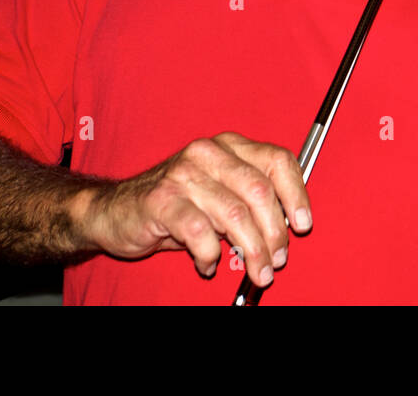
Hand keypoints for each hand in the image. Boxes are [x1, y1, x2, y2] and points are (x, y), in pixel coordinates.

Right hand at [83, 131, 310, 287]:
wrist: (115, 211)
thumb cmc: (176, 204)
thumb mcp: (220, 193)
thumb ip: (250, 200)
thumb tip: (290, 226)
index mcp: (229, 146)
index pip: (277, 160)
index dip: (296, 194)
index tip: (303, 224)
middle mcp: (208, 153)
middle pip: (259, 192)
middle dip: (275, 234)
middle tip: (277, 261)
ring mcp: (184, 174)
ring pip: (234, 216)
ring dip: (252, 251)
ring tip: (255, 272)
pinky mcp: (162, 200)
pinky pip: (200, 233)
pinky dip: (210, 256)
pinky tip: (208, 264)